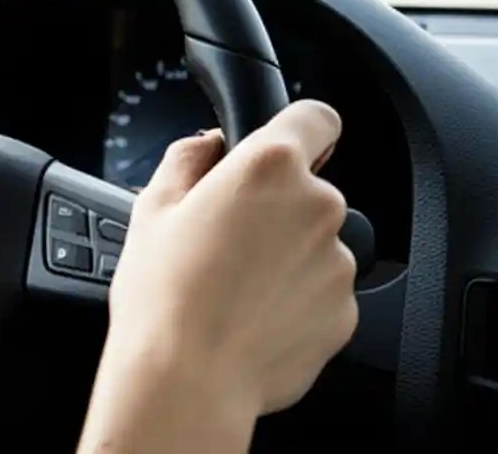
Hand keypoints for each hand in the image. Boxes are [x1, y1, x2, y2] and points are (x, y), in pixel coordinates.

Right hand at [79, 101, 355, 452]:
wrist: (187, 378)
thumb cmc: (164, 296)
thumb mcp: (153, 208)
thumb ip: (188, 158)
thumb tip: (208, 145)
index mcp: (269, 167)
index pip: (316, 118)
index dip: (299, 130)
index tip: (284, 147)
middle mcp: (317, 207)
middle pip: (309, 190)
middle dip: (276, 208)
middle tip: (227, 240)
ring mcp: (337, 262)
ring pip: (315, 244)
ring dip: (286, 256)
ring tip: (234, 287)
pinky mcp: (345, 312)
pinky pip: (321, 292)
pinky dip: (295, 300)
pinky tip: (251, 316)